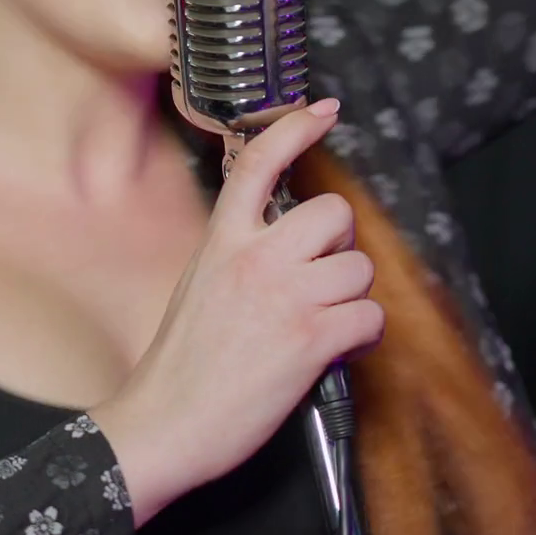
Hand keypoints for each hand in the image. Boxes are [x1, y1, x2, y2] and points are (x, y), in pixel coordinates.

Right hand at [88, 97, 382, 526]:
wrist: (165, 424)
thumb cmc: (179, 367)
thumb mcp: (198, 285)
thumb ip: (238, 253)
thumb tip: (284, 243)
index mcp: (222, 240)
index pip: (258, 164)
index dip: (296, 129)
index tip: (323, 111)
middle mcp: (255, 258)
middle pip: (334, 214)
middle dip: (339, 247)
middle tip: (319, 280)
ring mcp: (285, 297)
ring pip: (359, 268)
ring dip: (352, 298)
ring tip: (322, 324)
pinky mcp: (310, 340)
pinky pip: (370, 317)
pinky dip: (363, 335)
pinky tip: (338, 349)